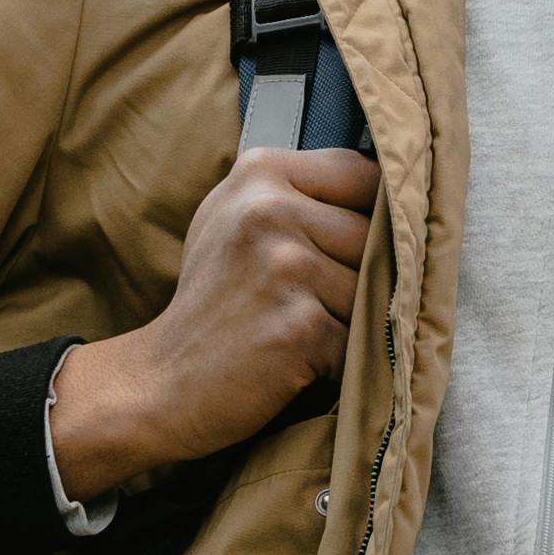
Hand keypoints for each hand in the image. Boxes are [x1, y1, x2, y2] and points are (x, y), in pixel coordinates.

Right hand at [46, 148, 374, 497]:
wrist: (159, 381)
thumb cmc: (213, 301)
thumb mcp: (236, 219)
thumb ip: (300, 193)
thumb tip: (394, 188)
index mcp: (258, 173)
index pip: (361, 173)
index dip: (376, 210)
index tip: (366, 240)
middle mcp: (269, 211)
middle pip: (375, 233)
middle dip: (362, 272)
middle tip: (313, 301)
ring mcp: (285, 268)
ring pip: (375, 288)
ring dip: (353, 318)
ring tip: (300, 331)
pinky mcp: (300, 325)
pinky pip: (363, 336)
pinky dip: (341, 356)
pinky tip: (297, 360)